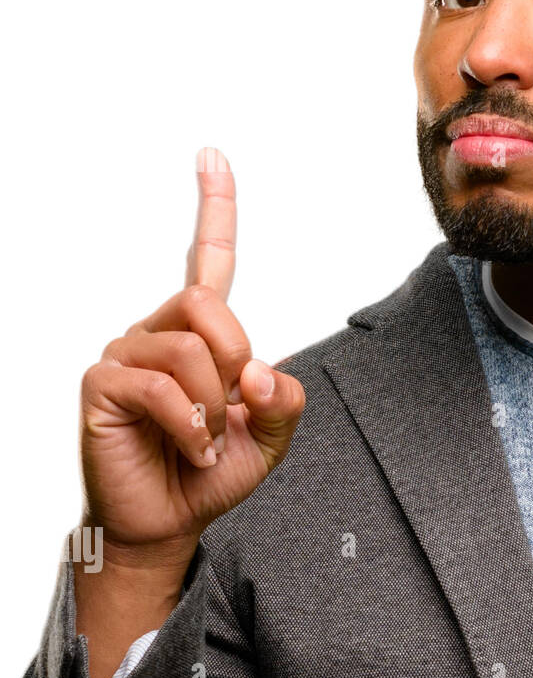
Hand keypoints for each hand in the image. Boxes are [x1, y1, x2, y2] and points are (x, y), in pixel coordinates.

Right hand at [79, 148, 305, 564]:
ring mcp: (126, 354)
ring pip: (191, 349)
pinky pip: (161, 387)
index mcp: (201, 334)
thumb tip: (260, 369)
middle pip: (209, 304)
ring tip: (204, 437)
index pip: (208, 260)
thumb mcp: (271, 436)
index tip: (213, 155)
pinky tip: (189, 445)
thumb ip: (285, 399)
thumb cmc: (211, 471)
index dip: (214, 207)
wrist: (170, 521)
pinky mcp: (102, 384)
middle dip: (237, 359)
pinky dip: (190, 424)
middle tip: (231, 406)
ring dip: (214, 405)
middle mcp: (159, 332)